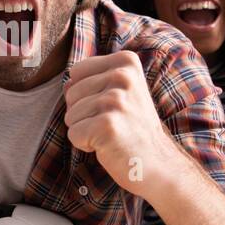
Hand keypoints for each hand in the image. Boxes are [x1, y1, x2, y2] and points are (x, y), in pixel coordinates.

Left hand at [64, 51, 175, 191]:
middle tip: (113, 123)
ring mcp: (115, 100)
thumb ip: (92, 82)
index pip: (77, 71)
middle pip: (71, 92)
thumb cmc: (134, 129)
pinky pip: (74, 133)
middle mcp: (122, 76)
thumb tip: (66, 83)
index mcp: (126, 62)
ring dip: (85, 130)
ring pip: (70, 114)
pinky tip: (108, 145)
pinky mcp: (107, 125)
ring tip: (112, 134)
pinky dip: (85, 144)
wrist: (157, 162)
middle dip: (84, 113)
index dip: (87, 93)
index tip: (112, 107)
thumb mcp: (120, 94)